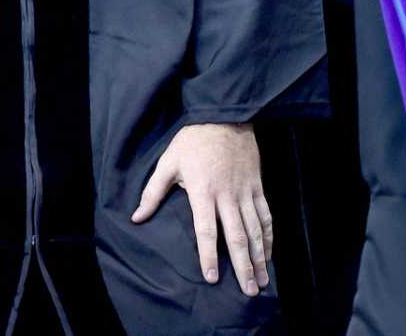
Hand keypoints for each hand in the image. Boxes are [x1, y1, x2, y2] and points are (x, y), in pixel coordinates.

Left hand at [131, 122, 271, 295]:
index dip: (209, 255)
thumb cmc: (192, 140)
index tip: (212, 278)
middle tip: (247, 291)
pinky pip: (266, 215)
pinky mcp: (257, 185)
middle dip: (243, 266)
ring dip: (259, 257)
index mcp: (203, 191)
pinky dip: (268, 237)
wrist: (224, 115)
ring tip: (261, 281)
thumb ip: (153, 192)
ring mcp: (245, 191)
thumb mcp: (168, 162)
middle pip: (237, 237)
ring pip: (255, 230)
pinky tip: (268, 254)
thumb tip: (136, 217)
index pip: (207, 230)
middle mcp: (227, 195)